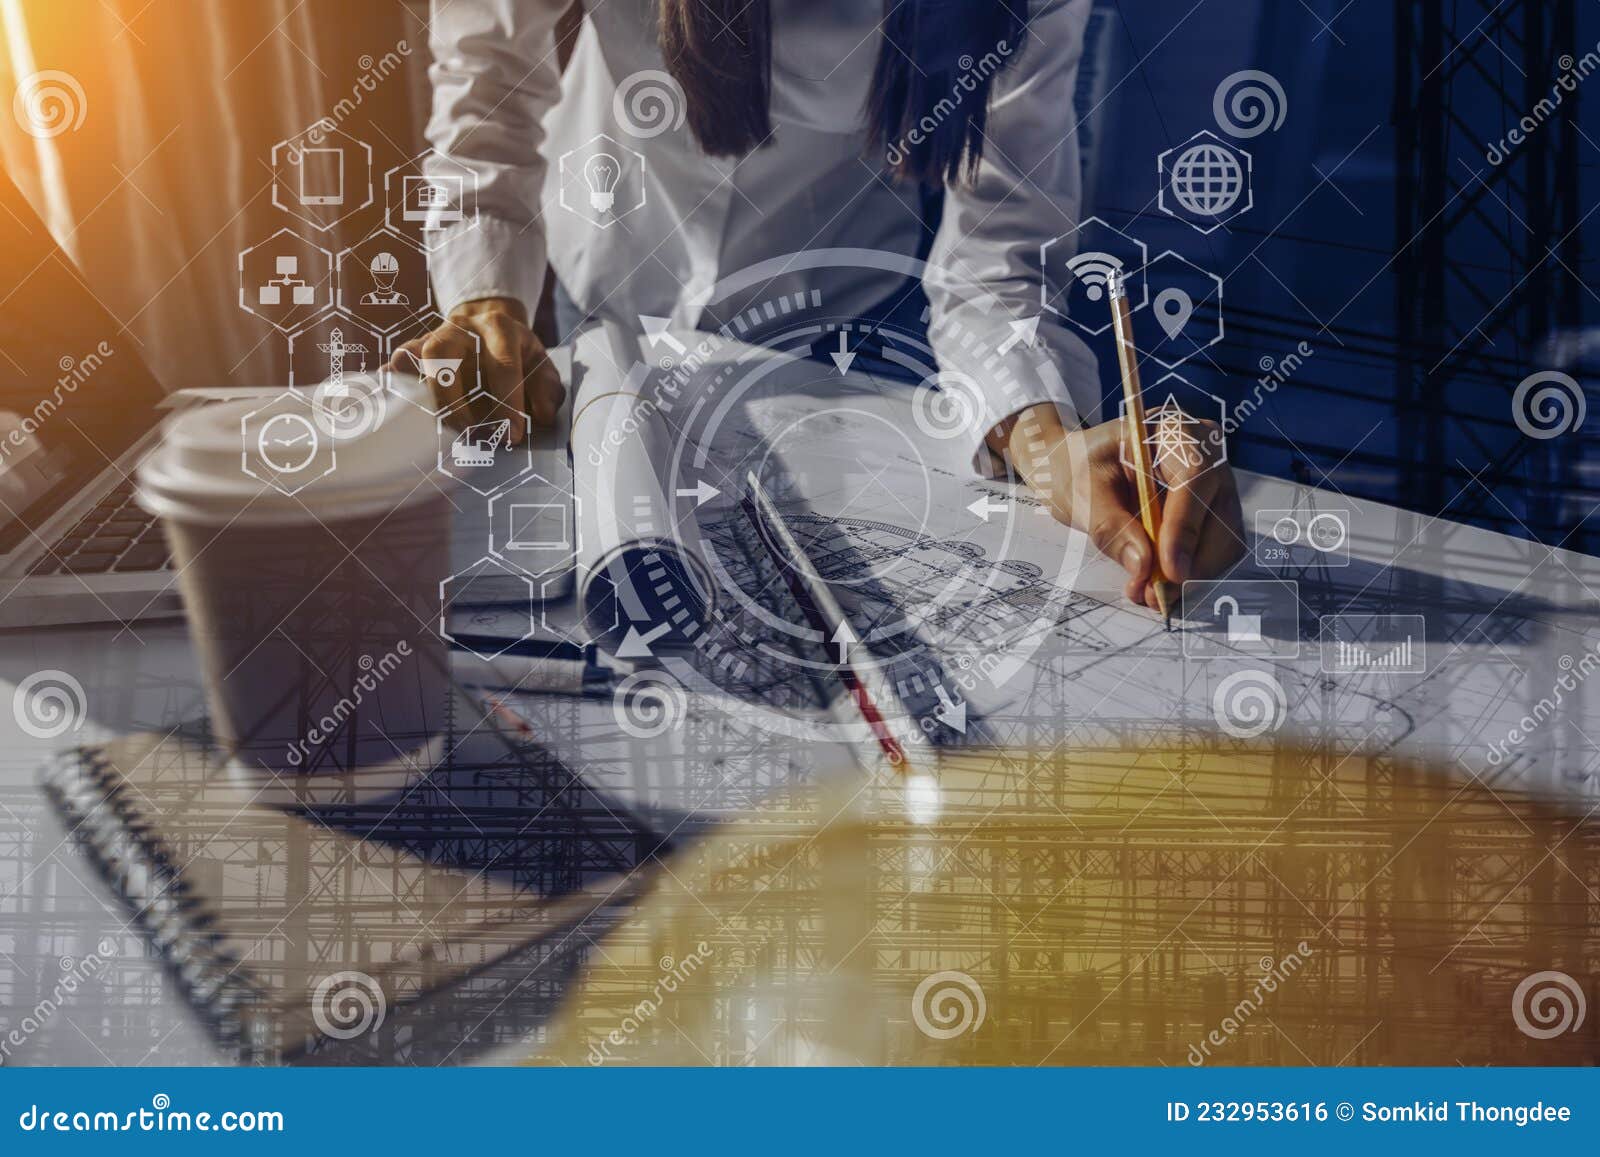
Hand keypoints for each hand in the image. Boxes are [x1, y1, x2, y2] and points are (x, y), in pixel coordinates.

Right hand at [387, 297, 563, 445]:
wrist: (491, 327)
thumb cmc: (519, 355)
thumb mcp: (542, 366)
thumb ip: (547, 390)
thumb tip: (543, 416)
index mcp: (499, 327)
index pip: (502, 365)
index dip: (508, 403)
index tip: (512, 435)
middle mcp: (461, 327)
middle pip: (444, 354)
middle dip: (455, 400)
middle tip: (472, 434)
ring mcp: (433, 335)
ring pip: (416, 356)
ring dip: (427, 396)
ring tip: (443, 429)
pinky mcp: (415, 349)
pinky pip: (398, 363)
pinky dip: (394, 383)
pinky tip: (394, 406)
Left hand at [992, 403, 1244, 610]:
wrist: (1079, 467)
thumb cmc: (1079, 469)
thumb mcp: (1082, 492)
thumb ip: (1111, 526)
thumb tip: (1144, 566)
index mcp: (1172, 430)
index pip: (1194, 477)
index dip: (1185, 527)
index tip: (1170, 571)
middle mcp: (1206, 453)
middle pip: (1218, 514)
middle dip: (1189, 563)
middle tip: (1153, 596)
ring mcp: (1216, 484)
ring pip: (1223, 539)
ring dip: (1190, 575)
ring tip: (1148, 592)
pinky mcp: (1213, 512)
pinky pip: (1214, 550)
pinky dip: (1189, 573)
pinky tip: (1156, 582)